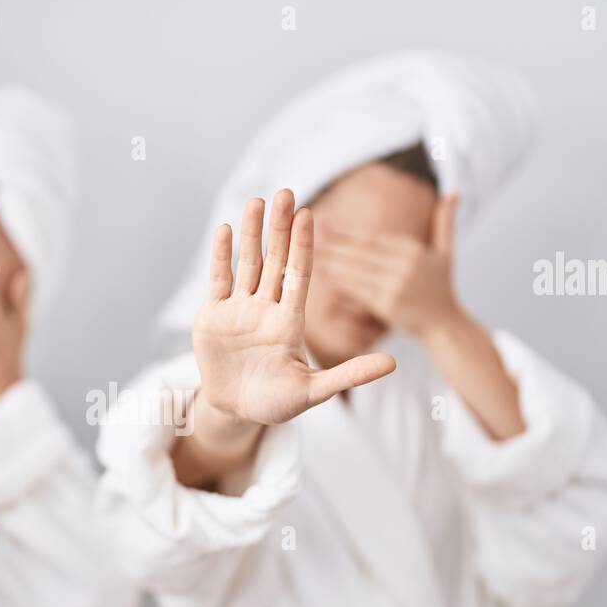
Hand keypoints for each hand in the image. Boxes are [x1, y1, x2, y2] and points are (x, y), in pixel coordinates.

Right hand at [192, 189, 396, 426]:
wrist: (236, 413)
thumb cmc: (277, 404)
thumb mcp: (314, 392)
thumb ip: (351, 375)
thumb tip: (394, 363)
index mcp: (291, 321)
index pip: (299, 275)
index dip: (304, 246)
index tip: (311, 216)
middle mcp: (266, 308)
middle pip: (274, 261)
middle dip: (279, 228)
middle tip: (285, 193)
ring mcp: (239, 310)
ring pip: (247, 263)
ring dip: (251, 233)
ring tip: (256, 201)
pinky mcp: (212, 316)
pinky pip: (218, 279)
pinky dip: (220, 255)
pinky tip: (226, 230)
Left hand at [314, 193, 461, 337]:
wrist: (445, 326)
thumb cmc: (442, 287)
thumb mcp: (447, 252)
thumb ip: (445, 222)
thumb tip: (453, 192)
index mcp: (413, 250)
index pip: (373, 237)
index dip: (347, 230)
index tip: (326, 221)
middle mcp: (405, 266)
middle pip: (362, 251)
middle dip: (334, 242)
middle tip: (308, 232)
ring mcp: (396, 286)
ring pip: (357, 270)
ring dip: (332, 260)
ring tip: (310, 252)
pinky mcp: (389, 306)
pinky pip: (359, 291)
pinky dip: (341, 282)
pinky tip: (325, 275)